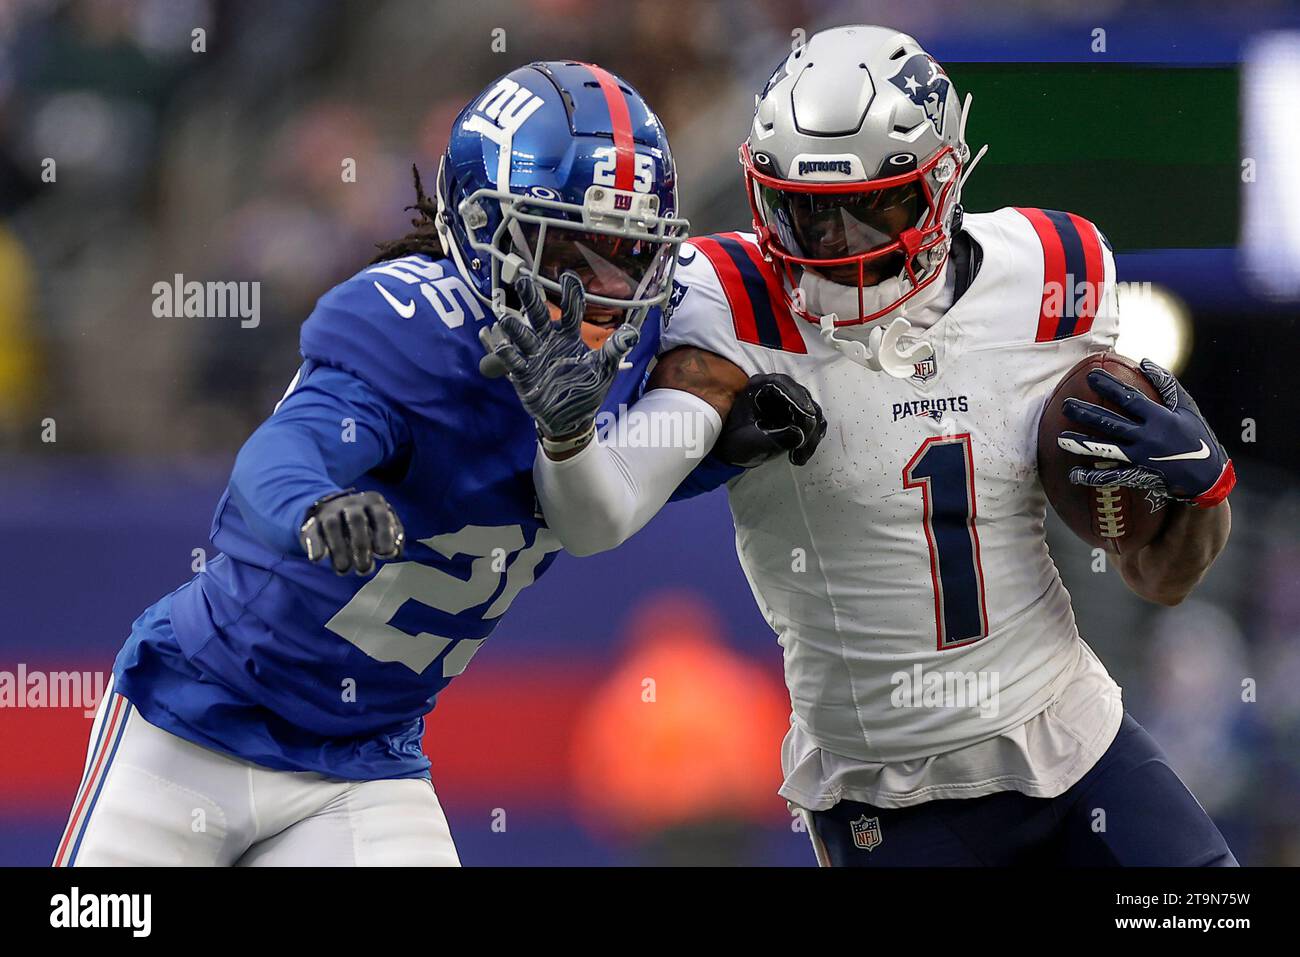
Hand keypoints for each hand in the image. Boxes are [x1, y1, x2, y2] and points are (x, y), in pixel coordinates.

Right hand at [300, 489, 404, 574]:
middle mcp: (351, 503)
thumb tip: (394, 552)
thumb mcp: (382, 524)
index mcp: (373, 502)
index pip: (380, 515)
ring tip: (344, 569)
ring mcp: (330, 510)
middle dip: (361, 546)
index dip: (384, 535)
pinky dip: (316, 545)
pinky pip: (313, 532)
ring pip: (333, 525)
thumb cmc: (367, 522)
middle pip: (356, 520)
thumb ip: (393, 536)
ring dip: (338, 549)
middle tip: (364, 569)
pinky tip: (319, 559)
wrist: (333, 509)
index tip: (386, 555)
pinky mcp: (313, 521)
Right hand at [479, 272, 638, 442]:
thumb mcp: (604, 369)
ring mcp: (534, 357)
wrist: (572, 419)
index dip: (570, 293)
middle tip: (523, 280)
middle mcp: (549, 342)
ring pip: (522, 336)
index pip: (571, 310)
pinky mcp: (524, 375)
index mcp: (570, 337)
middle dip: (531, 299)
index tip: (568, 276)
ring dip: (514, 327)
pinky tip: (501, 344)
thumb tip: (632, 333)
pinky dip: (506, 353)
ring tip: (506, 318)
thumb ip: (614, 349)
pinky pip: (513, 361)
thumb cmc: (587, 390)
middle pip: (539, 315)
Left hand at [714, 372, 826, 467]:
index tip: (807, 418)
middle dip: (807, 424)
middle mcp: (777, 389)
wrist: (730, 449)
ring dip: (811, 435)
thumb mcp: (749, 441)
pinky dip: (811, 439)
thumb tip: (799, 435)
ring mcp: (789, 402)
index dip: (798, 400)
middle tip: (802, 446)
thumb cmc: (733, 440)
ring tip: (799, 456)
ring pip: (812, 413)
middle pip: (803, 399)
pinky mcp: (796, 416)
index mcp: (760, 385)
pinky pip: (812, 424)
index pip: (784, 385)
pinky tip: (801, 454)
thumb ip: (773, 438)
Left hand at [1057, 358, 1234, 506]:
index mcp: (1161, 418)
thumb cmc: (1196, 435)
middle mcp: (1149, 437)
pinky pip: (1113, 477)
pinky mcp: (1140, 476)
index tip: (1091, 376)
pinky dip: (1094, 476)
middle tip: (1065, 406)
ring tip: (1061, 439)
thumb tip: (1144, 361)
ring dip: (1082, 444)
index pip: (1130, 398)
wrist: (1209, 476)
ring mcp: (1143, 458)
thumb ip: (1166, 384)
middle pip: (1111, 423)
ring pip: (1107, 449)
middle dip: (1086, 414)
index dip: (1109, 386)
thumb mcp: (1187, 408)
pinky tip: (1074, 474)